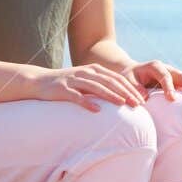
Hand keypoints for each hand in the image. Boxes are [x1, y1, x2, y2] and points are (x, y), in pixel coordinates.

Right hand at [31, 63, 147, 111]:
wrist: (39, 81)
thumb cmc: (67, 85)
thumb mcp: (86, 82)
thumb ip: (101, 87)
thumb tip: (122, 99)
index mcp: (94, 70)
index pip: (117, 79)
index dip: (130, 88)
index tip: (142, 100)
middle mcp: (86, 73)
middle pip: (110, 82)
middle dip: (125, 92)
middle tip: (138, 104)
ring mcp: (74, 80)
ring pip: (96, 87)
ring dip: (110, 96)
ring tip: (122, 104)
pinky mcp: (63, 89)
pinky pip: (76, 96)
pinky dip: (87, 102)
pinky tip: (96, 110)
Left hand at [124, 59, 181, 101]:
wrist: (132, 72)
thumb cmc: (128, 78)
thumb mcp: (127, 81)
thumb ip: (135, 88)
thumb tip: (144, 98)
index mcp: (154, 66)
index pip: (164, 76)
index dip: (169, 87)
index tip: (172, 99)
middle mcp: (166, 68)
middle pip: (181, 75)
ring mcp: (173, 73)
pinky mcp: (176, 80)